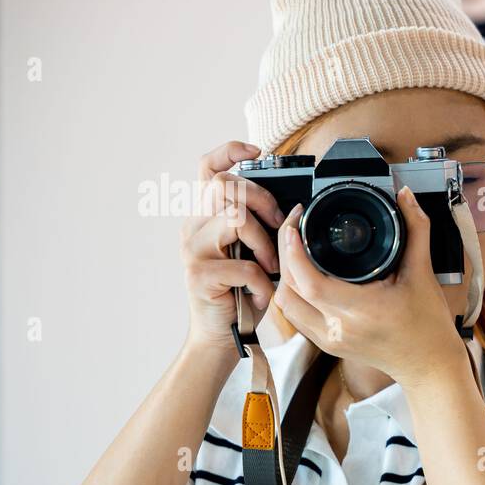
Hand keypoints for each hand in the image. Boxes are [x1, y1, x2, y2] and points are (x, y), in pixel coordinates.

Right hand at [180, 141, 283, 349]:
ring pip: (235, 219)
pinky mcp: (198, 273)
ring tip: (271, 268)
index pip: (207, 167)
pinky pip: (242, 265)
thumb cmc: (241, 290)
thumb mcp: (252, 251)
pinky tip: (260, 295)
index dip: (230, 150)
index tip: (256, 151)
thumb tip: (293, 206)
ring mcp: (192, 248)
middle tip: (279, 226)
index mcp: (205, 214)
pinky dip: (261, 283)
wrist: (221, 333)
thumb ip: (260, 225)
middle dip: (262, 200)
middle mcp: (193, 225)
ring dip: (265, 244)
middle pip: (225, 186)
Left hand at [273, 186, 470, 387]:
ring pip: (286, 304)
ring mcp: (330, 339)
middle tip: (295, 227)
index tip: (296, 226)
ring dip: (283, 274)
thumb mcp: (423, 273)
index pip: (312, 283)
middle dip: (284, 253)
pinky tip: (299, 274)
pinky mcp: (327, 344)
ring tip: (294, 248)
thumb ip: (415, 229)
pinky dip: (291, 292)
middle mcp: (340, 328)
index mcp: (363, 311)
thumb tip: (406, 197)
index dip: (295, 253)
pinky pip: (294, 315)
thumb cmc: (429, 325)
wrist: (429, 364)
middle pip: (290, 290)